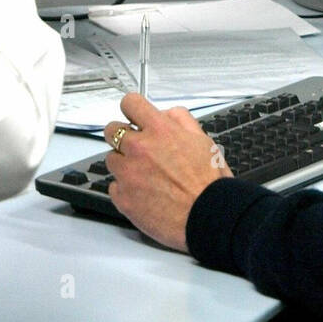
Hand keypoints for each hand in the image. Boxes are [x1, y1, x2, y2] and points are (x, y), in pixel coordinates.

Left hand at [103, 93, 231, 250]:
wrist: (209, 218)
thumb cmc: (210, 184)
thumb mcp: (204, 141)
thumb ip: (181, 120)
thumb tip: (165, 114)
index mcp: (160, 131)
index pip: (130, 103)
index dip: (133, 108)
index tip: (134, 116)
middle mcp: (139, 149)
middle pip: (112, 130)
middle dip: (122, 136)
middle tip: (137, 148)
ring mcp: (127, 174)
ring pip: (112, 160)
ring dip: (125, 164)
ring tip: (146, 177)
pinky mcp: (122, 198)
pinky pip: (114, 187)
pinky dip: (126, 189)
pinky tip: (145, 194)